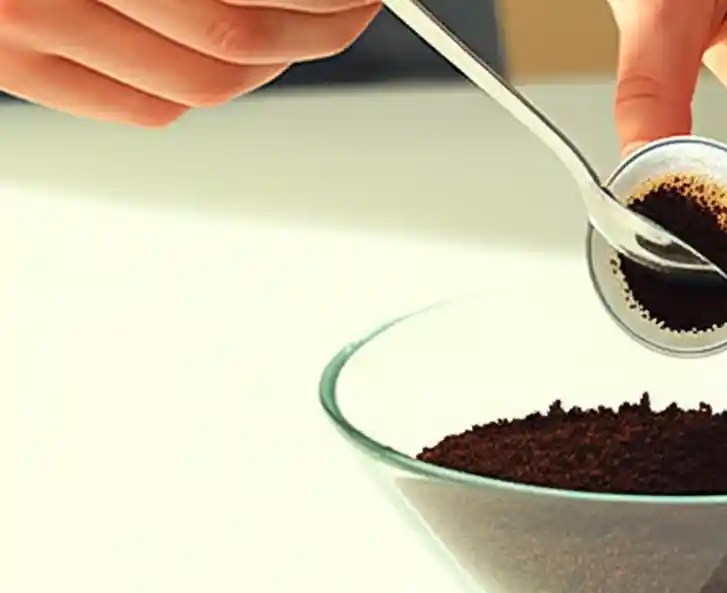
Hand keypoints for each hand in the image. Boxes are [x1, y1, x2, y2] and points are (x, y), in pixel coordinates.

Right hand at [0, 0, 379, 126]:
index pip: (239, 5)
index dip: (322, 2)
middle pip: (232, 45)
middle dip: (318, 30)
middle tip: (355, 6)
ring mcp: (15, 34)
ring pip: (195, 89)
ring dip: (270, 64)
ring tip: (306, 26)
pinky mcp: (6, 67)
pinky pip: (140, 110)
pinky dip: (200, 88)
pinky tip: (230, 54)